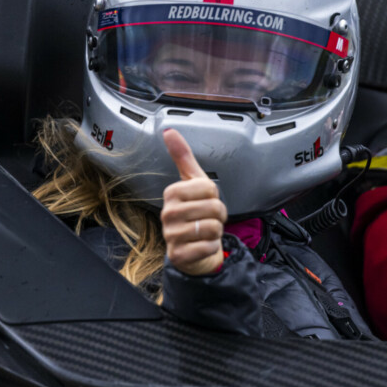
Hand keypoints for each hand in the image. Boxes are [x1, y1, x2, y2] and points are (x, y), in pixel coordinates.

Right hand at [160, 129, 227, 276]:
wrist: (190, 248)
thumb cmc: (193, 212)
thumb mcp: (192, 182)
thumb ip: (182, 156)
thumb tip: (169, 131)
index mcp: (172, 193)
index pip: (210, 188)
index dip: (215, 196)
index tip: (206, 202)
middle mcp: (168, 213)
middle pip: (214, 208)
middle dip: (219, 216)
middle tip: (208, 219)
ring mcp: (170, 235)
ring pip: (213, 228)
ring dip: (216, 232)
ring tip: (205, 232)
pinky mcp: (178, 255)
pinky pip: (209, 247)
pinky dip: (212, 247)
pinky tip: (202, 245)